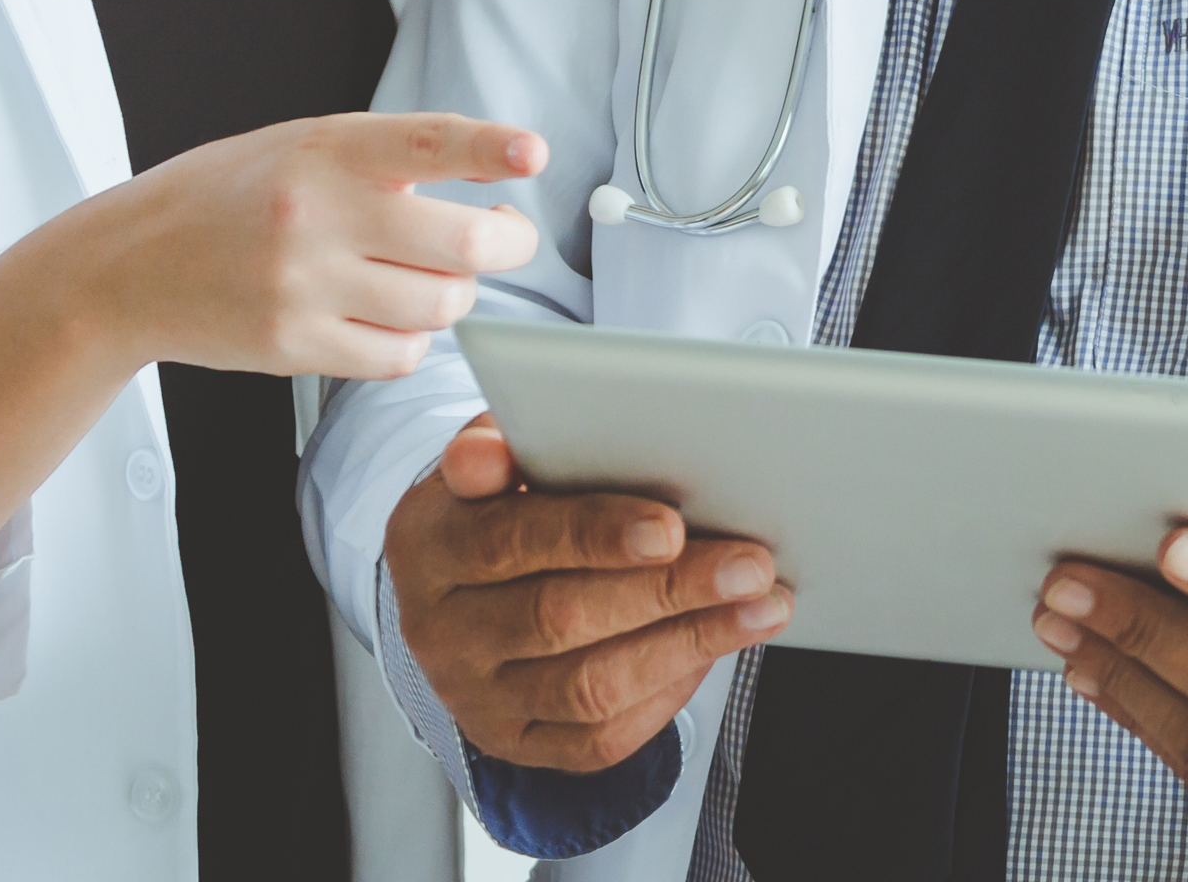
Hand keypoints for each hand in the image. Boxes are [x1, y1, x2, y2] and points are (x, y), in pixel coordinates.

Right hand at [0, 111, 546, 378]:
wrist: (127, 266)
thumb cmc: (229, 199)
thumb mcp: (301, 147)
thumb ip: (387, 158)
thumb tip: (496, 176)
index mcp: (323, 151)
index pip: (424, 141)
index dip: (486, 149)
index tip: (532, 155)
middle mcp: (315, 214)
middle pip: (464, 246)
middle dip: (504, 244)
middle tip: (502, 235)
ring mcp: (304, 285)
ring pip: (443, 305)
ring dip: (453, 295)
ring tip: (423, 275)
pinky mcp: (294, 345)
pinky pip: (400, 355)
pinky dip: (410, 340)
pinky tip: (383, 316)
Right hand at [382, 414, 795, 771]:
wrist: (464, 593)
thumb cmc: (502, 507)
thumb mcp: (490, 462)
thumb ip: (502, 445)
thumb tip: (490, 454)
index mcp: (425, 545)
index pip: (509, 539)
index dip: (593, 534)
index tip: (671, 526)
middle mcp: (439, 630)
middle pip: (560, 617)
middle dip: (669, 590)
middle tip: (751, 565)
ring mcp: (475, 696)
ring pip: (590, 685)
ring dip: (690, 642)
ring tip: (761, 606)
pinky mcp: (516, 741)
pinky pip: (601, 736)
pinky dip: (669, 692)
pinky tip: (718, 647)